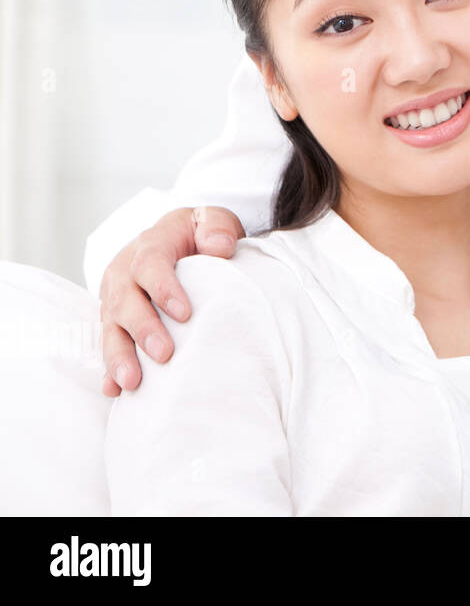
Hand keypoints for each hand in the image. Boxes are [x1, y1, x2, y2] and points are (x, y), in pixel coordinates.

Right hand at [99, 205, 244, 396]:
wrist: (180, 239)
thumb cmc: (200, 233)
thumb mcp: (213, 219)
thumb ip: (217, 227)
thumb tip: (220, 247)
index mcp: (150, 246)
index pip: (151, 265)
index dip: (164, 288)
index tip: (185, 313)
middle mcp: (125, 272)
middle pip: (125, 300)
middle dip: (142, 329)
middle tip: (164, 354)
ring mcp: (116, 298)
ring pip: (111, 327)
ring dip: (119, 355)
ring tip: (132, 381)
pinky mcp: (115, 320)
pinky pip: (108, 343)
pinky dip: (109, 368)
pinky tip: (115, 390)